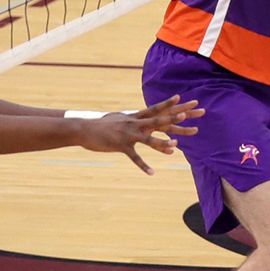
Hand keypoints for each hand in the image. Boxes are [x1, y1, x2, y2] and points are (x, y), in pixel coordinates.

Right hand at [76, 97, 203, 173]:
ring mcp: (128, 135)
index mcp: (135, 117)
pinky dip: (143, 166)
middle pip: (156, 121)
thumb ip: (133, 118)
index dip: (168, 103)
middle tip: (185, 114)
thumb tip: (139, 114)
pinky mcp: (121, 146)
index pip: (154, 109)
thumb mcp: (120, 118)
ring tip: (175, 146)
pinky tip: (152, 173)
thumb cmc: (103, 125)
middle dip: (171, 118)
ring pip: (148, 140)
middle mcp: (134, 124)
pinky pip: (135, 157)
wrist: (84, 129)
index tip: (180, 97)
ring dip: (162, 143)